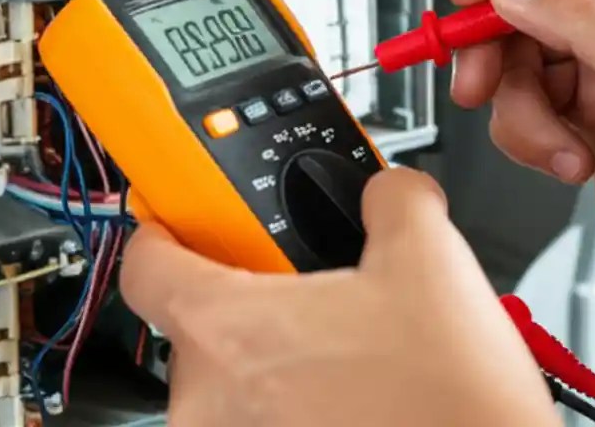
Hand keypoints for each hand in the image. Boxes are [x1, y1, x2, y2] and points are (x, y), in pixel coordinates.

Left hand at [119, 168, 560, 426]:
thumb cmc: (449, 405)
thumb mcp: (432, 260)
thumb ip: (391, 198)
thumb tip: (389, 191)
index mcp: (228, 331)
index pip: (144, 264)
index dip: (166, 228)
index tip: (186, 218)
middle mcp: (210, 402)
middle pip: (195, 321)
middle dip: (248, 296)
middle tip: (309, 288)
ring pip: (230, 378)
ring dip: (275, 354)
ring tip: (346, 347)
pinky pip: (259, 418)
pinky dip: (293, 400)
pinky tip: (353, 391)